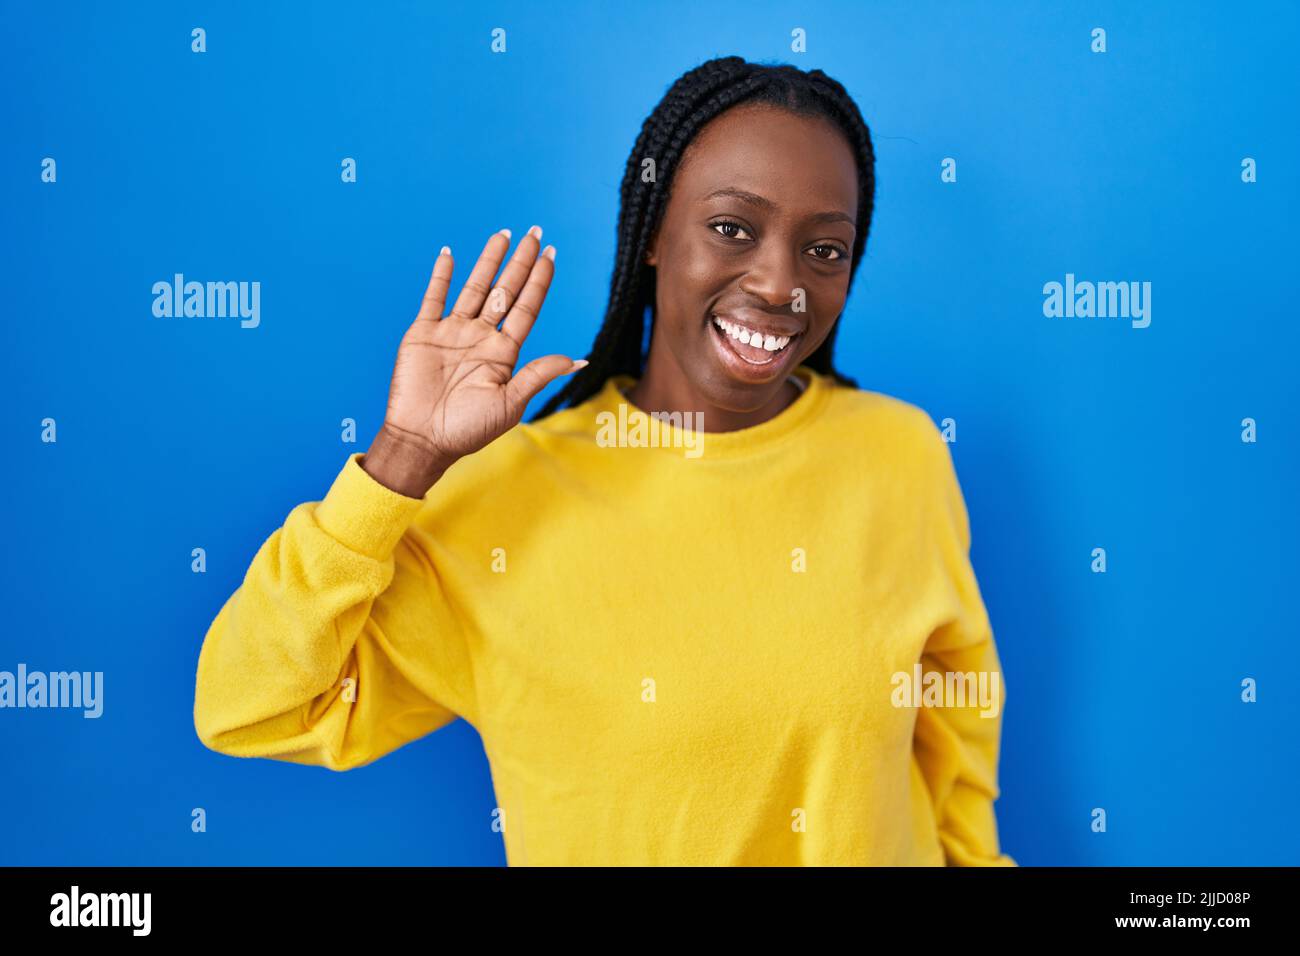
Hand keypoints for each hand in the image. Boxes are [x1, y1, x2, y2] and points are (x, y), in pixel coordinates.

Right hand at [363, 227, 583, 496]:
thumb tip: (579, 360)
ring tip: (503, 234)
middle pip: (505, 290)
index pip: (527, 307)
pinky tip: (450, 253)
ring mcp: (452, 332)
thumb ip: (539, 374)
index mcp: (504, 352)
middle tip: (535, 232)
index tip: (551, 255)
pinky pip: (433, 298)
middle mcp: (481, 337)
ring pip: (474, 287)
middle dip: (520, 261)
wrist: (423, 440)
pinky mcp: (423, 334)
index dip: (539, 281)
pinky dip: (441, 276)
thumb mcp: (511, 403)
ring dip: (488, 261)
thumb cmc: (468, 430)